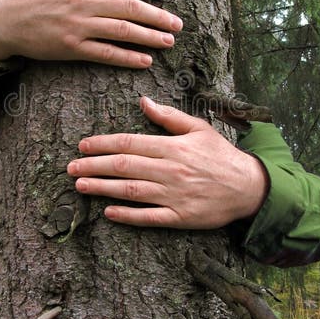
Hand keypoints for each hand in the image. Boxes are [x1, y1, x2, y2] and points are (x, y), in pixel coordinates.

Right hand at [0, 0, 181, 67]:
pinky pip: (105, 53)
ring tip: (168, 42)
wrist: (3, 20)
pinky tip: (144, 61)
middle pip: (130, 6)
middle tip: (177, 24)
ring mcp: (78, 25)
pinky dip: (127, 57)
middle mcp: (83, 0)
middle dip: (158, 16)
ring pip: (122, 31)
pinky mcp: (71, 47)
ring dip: (149, 37)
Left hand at [67, 96, 268, 228]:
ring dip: (102, 188)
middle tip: (70, 167)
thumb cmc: (221, 155)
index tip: (83, 145)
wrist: (249, 187)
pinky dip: (127, 215)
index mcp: (173, 146)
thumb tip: (143, 101)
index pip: (129, 143)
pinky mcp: (180, 217)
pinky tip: (108, 212)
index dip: (103, 144)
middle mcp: (170, 170)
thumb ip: (169, 116)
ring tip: (80, 185)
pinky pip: (149, 217)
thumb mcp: (198, 128)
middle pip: (124, 167)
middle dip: (93, 166)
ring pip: (131, 191)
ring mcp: (174, 195)